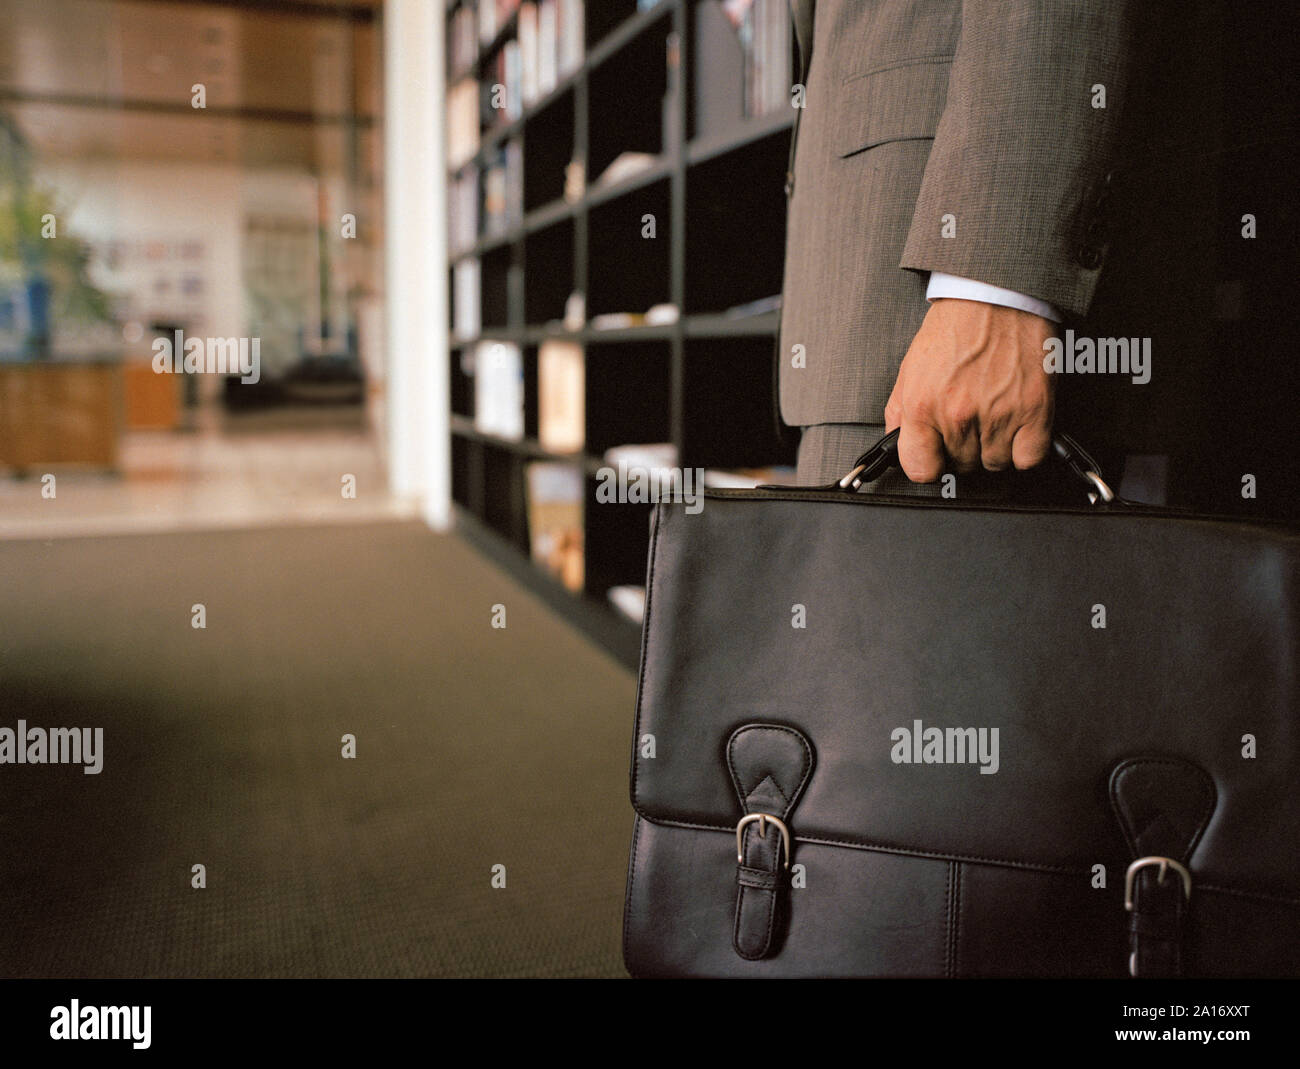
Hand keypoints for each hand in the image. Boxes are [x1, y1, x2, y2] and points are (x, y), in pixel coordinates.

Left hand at [883, 299, 1055, 481]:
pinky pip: (1028, 459)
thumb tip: (898, 444)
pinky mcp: (1034, 410)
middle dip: (963, 448)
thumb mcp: (911, 368)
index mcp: (923, 406)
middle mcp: (959, 415)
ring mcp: (998, 415)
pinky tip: (1017, 427)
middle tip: (970, 419)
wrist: (995, 295)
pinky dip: (1024, 450)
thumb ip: (901, 412)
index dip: (928, 464)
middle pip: (961, 466)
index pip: (921, 470)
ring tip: (992, 416)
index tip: (935, 456)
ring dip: (994, 448)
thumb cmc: (955, 327)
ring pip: (994, 464)